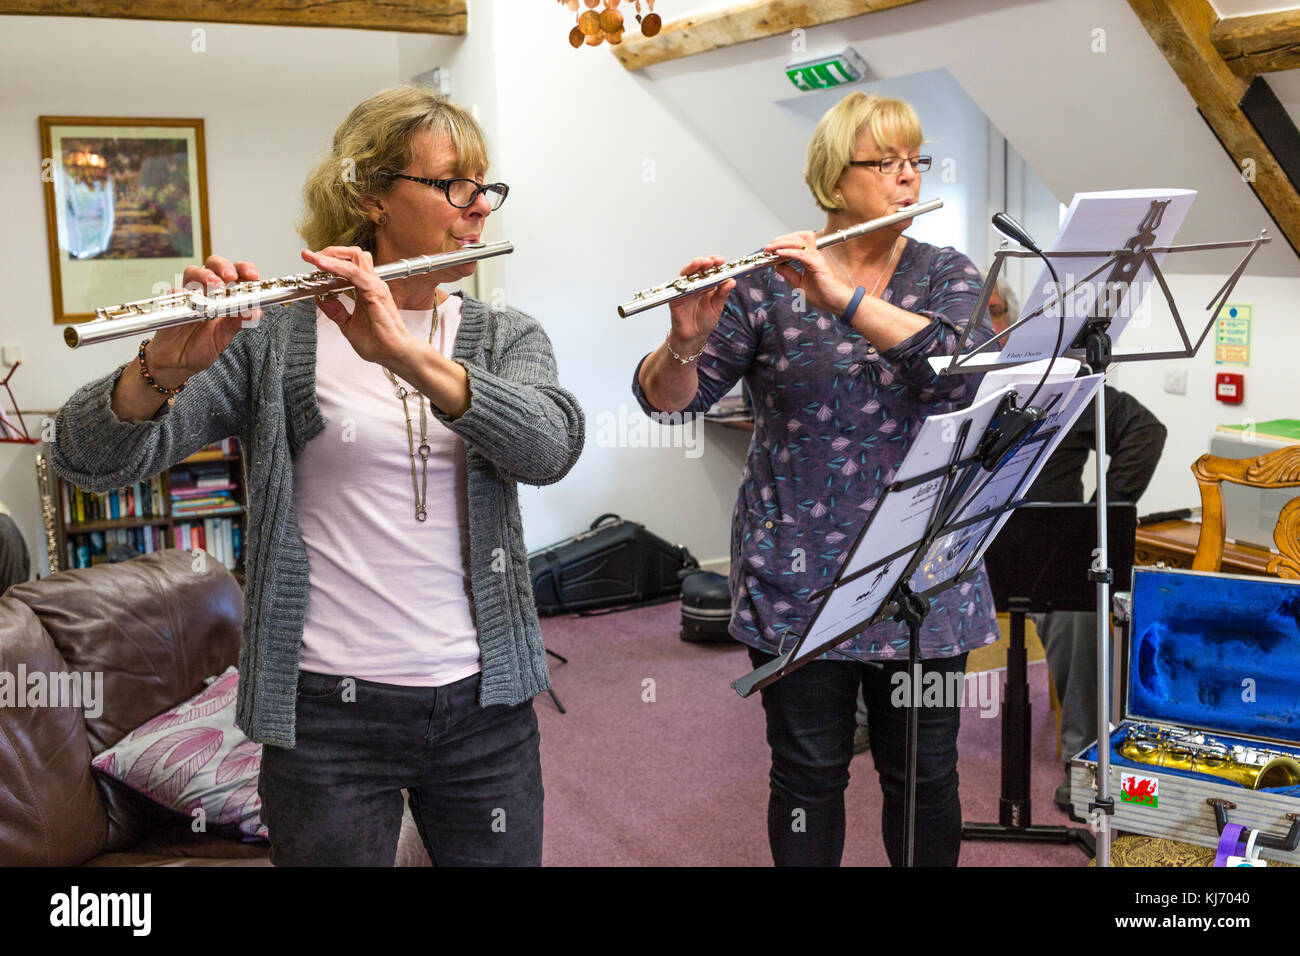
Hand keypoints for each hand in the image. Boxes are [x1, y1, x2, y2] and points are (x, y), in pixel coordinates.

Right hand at [145, 255, 261, 385]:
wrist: (178, 362)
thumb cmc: (202, 345)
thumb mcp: (224, 336)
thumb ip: (237, 323)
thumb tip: (255, 312)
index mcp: (225, 296)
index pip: (237, 274)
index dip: (245, 270)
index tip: (253, 276)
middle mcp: (207, 291)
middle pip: (213, 265)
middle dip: (223, 266)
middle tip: (230, 276)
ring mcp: (189, 295)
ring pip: (193, 272)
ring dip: (205, 275)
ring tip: (215, 286)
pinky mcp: (172, 303)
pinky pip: (174, 292)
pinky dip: (183, 293)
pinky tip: (190, 299)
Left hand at [302, 246, 413, 368]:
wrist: (395, 354)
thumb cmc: (379, 343)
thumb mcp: (348, 325)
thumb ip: (335, 311)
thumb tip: (320, 299)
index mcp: (367, 290)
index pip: (350, 264)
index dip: (330, 259)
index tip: (311, 261)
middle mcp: (372, 284)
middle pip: (353, 254)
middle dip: (329, 251)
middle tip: (310, 257)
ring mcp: (375, 286)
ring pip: (353, 258)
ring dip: (331, 255)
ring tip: (313, 258)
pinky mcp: (375, 292)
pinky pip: (353, 273)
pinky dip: (336, 267)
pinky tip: (322, 266)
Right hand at [665, 256, 735, 354]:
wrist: (694, 337)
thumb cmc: (705, 321)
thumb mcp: (717, 306)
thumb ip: (723, 294)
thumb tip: (731, 281)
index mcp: (706, 285)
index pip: (710, 269)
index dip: (715, 263)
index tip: (721, 261)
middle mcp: (695, 285)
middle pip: (698, 268)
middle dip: (704, 262)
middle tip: (711, 261)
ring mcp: (685, 290)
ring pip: (686, 275)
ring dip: (692, 268)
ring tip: (699, 263)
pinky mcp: (675, 299)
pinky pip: (678, 289)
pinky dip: (683, 284)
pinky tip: (689, 281)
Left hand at [766, 231, 855, 316]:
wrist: (837, 303)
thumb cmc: (823, 295)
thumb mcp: (799, 284)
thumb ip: (789, 274)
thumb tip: (776, 266)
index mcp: (809, 258)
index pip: (796, 243)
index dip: (782, 243)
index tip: (770, 249)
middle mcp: (813, 255)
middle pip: (796, 238)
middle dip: (780, 240)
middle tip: (768, 246)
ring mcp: (816, 258)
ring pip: (798, 242)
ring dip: (783, 243)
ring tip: (771, 247)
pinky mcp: (818, 264)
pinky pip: (801, 254)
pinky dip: (789, 252)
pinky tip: (779, 253)